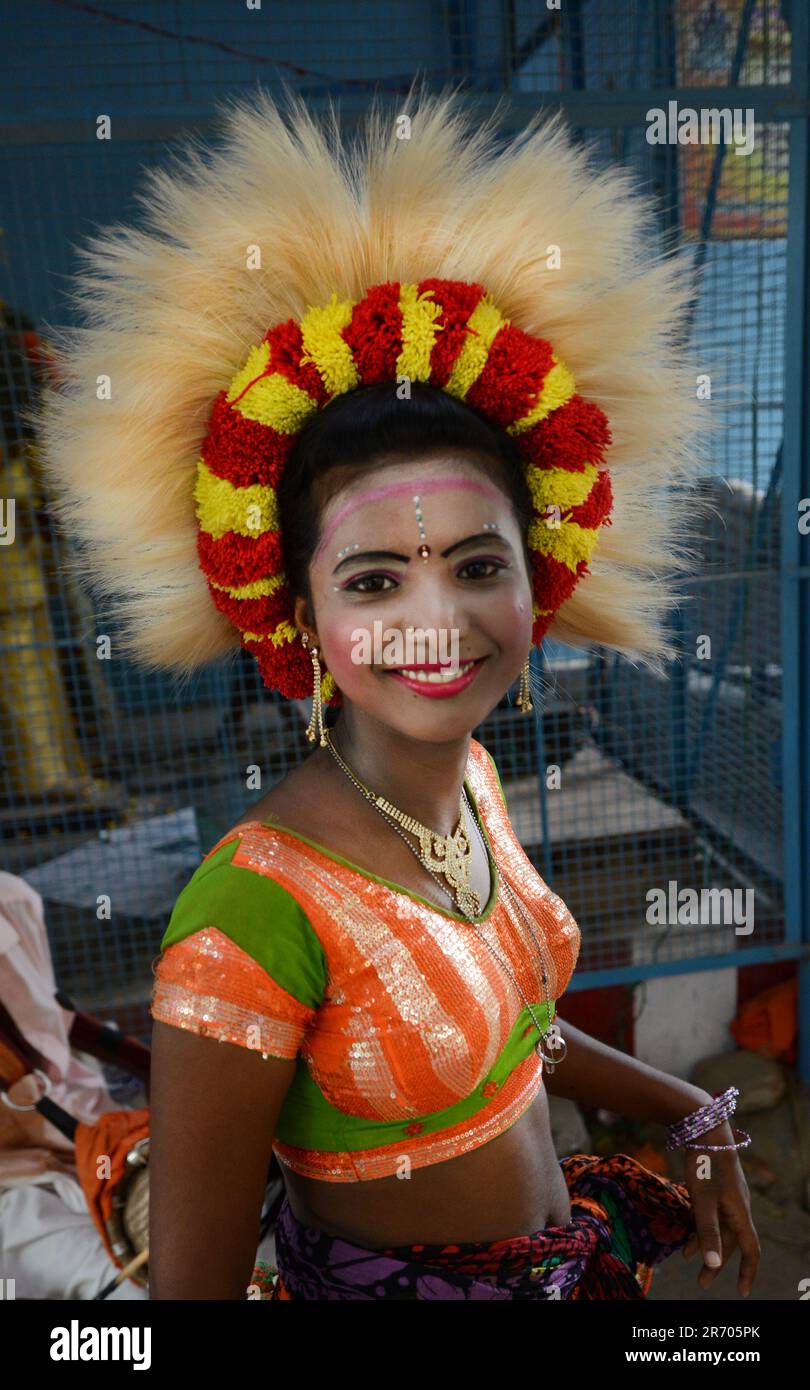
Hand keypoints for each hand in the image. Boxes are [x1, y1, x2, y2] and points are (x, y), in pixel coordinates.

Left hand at [679, 1118, 759, 1297]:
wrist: (703, 1127)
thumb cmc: (705, 1164)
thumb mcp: (703, 1201)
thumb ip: (708, 1231)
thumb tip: (712, 1265)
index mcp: (740, 1212)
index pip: (750, 1249)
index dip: (747, 1271)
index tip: (741, 1291)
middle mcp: (738, 1206)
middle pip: (730, 1241)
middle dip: (716, 1262)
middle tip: (702, 1282)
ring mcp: (727, 1195)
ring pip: (719, 1227)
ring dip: (705, 1244)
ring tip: (687, 1258)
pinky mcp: (715, 1185)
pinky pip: (711, 1213)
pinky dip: (700, 1225)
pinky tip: (686, 1232)